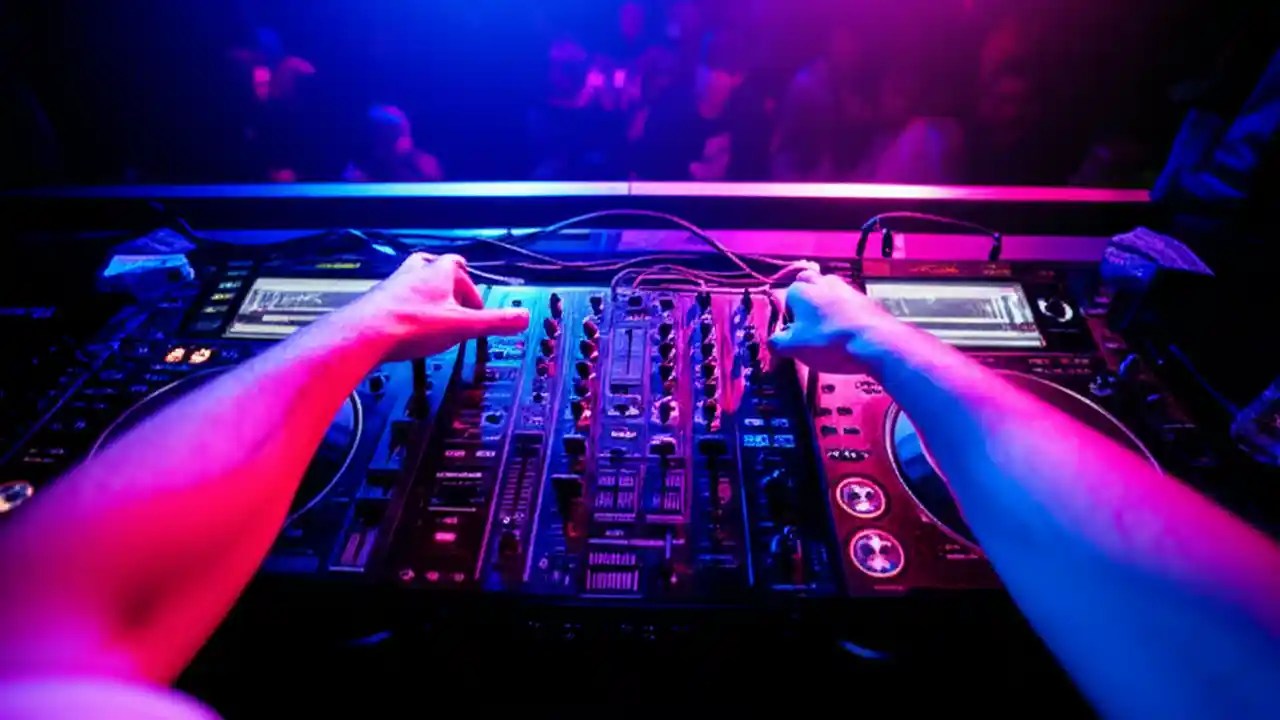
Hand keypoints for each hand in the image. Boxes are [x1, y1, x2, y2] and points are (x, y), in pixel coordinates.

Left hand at [340, 253, 529, 361]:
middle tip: (455, 307)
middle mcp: (414, 272)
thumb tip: (524, 317)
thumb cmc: (413, 325)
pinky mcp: (376, 301)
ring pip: (414, 282)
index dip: (471, 288)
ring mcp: (393, 285)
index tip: (476, 310)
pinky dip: (407, 310)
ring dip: (426, 297)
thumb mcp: (462, 327)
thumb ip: (494, 322)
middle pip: (435, 269)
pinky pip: (397, 299)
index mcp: (438, 272)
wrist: (363, 334)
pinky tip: (408, 329)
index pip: (459, 267)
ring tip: (433, 318)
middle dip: (448, 286)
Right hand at [769, 269, 905, 373]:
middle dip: (804, 303)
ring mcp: (846, 288)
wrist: (875, 342)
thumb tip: (774, 341)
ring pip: (828, 292)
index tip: (792, 336)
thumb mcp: (794, 348)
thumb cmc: (828, 341)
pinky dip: (843, 313)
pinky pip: (846, 302)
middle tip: (807, 326)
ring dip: (825, 307)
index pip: (784, 299)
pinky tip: (845, 331)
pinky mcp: (864, 298)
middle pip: (806, 286)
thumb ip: (777, 343)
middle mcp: (822, 282)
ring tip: (826, 330)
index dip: (786, 319)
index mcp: (800, 290)